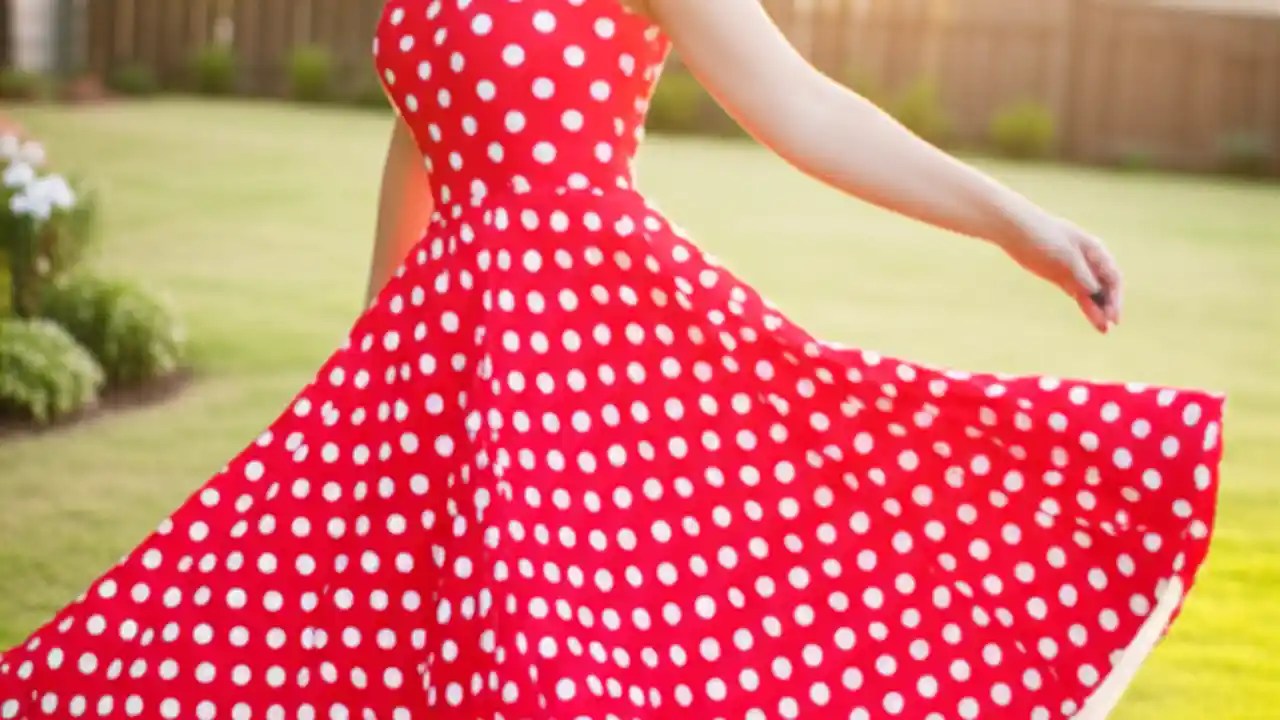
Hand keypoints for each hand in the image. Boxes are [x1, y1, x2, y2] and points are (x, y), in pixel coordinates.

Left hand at [1001, 216, 1122, 333]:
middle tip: (1108, 328)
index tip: (1114, 317)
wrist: (1015, 228)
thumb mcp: (1064, 255)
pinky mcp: (1059, 275)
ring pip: (1091, 292)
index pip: (1113, 278)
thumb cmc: (1042, 236)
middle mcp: (1088, 260)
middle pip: (1104, 287)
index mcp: (1094, 250)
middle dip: (1108, 307)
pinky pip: (1077, 292)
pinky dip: (1085, 304)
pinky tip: (1091, 316)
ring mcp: (1074, 269)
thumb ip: (1080, 273)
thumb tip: (1094, 290)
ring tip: (1102, 330)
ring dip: (1097, 309)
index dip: (1116, 298)